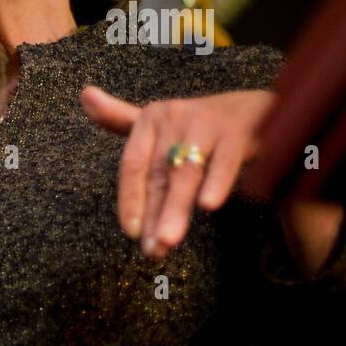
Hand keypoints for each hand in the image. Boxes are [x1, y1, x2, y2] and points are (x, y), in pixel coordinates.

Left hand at [80, 86, 276, 258]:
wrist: (261, 110)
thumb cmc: (201, 124)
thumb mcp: (160, 121)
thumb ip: (120, 119)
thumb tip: (84, 95)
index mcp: (151, 119)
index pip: (133, 165)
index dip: (130, 200)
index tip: (131, 233)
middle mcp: (175, 118)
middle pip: (158, 175)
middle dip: (154, 215)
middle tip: (151, 251)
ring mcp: (206, 124)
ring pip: (185, 174)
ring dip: (175, 209)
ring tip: (168, 242)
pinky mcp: (238, 132)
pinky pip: (225, 161)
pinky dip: (216, 182)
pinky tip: (208, 206)